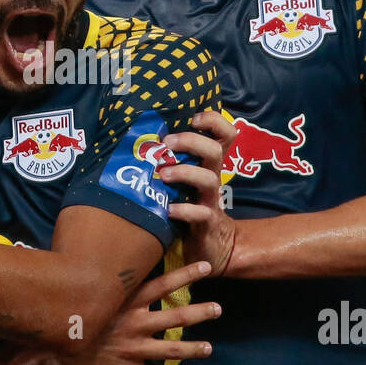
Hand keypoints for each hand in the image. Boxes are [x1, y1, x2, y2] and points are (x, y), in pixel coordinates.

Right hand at [58, 260, 219, 364]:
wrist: (50, 351)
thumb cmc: (66, 318)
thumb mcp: (85, 294)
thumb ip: (102, 283)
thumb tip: (105, 261)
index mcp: (127, 303)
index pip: (162, 284)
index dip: (186, 275)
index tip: (206, 267)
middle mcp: (135, 324)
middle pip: (175, 317)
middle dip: (199, 312)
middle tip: (218, 309)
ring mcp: (132, 348)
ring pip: (170, 350)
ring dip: (192, 350)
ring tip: (209, 349)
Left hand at [161, 111, 236, 275]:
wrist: (211, 246)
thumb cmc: (191, 206)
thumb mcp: (186, 181)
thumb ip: (174, 160)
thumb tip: (139, 136)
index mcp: (209, 166)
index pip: (225, 135)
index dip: (214, 121)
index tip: (193, 118)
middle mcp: (213, 179)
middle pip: (214, 151)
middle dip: (191, 142)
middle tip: (167, 143)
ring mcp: (211, 202)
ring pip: (209, 180)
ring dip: (185, 173)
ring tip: (163, 175)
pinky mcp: (206, 224)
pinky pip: (200, 214)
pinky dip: (184, 210)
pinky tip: (169, 210)